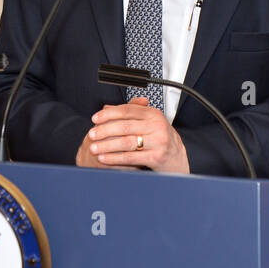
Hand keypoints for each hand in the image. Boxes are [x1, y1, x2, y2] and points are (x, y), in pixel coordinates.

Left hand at [74, 97, 189, 173]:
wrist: (177, 159)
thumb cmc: (160, 140)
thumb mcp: (148, 123)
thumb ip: (129, 115)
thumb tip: (106, 108)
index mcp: (153, 114)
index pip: (127, 110)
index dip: (108, 114)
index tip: (95, 118)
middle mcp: (157, 125)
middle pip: (124, 126)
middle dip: (104, 131)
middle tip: (91, 135)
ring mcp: (158, 141)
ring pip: (126, 142)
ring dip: (107, 145)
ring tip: (94, 148)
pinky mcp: (157, 157)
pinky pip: (131, 157)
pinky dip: (115, 158)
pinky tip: (104, 158)